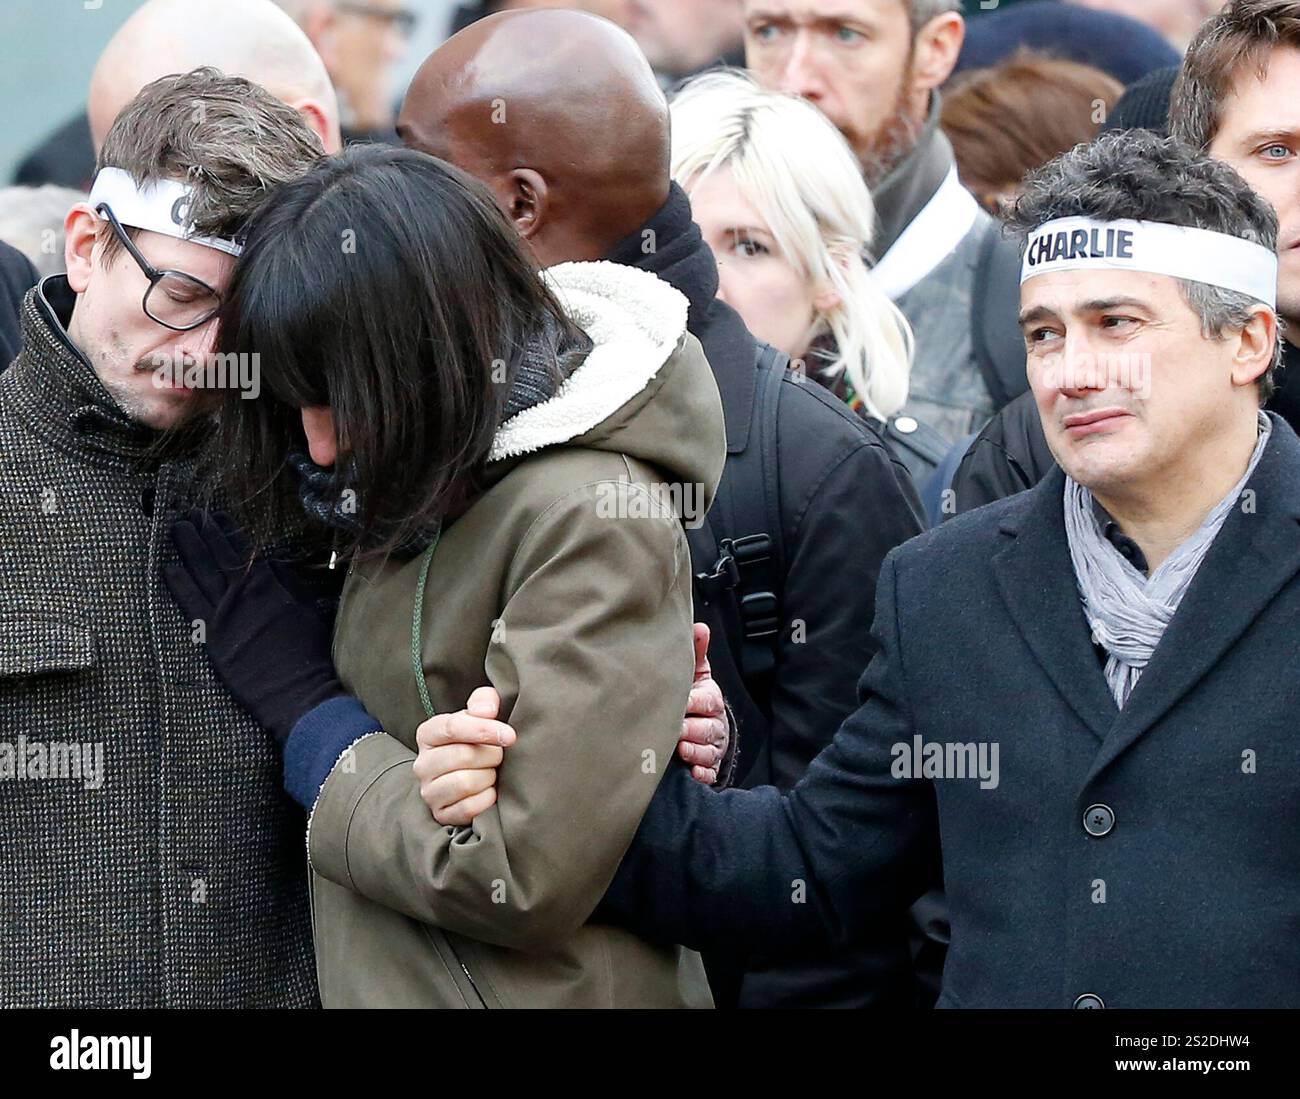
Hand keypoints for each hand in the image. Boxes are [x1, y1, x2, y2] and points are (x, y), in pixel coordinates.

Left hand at [163, 510, 343, 744]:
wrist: (300, 690)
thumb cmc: (312, 653)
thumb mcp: (311, 610)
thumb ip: (292, 585)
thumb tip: (276, 565)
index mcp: (271, 583)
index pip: (244, 547)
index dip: (227, 529)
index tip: (215, 513)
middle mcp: (244, 591)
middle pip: (218, 553)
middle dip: (203, 530)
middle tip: (189, 512)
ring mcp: (225, 612)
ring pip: (200, 571)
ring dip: (187, 547)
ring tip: (175, 527)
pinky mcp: (212, 635)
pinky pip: (189, 603)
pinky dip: (177, 584)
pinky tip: (166, 567)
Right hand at [414, 687, 517, 825]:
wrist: (473, 776)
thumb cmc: (477, 741)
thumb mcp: (480, 714)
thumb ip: (484, 702)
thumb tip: (486, 710)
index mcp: (428, 734)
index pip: (452, 727)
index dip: (484, 730)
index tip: (510, 735)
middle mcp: (422, 763)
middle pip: (463, 756)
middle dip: (491, 756)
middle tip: (499, 756)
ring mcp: (429, 791)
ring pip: (464, 783)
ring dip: (488, 777)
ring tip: (492, 773)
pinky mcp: (440, 814)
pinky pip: (468, 808)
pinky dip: (486, 799)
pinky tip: (490, 791)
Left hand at [676, 623, 729, 784]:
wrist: (707, 727)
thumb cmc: (696, 698)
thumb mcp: (697, 675)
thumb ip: (697, 653)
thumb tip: (699, 627)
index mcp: (710, 700)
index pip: (705, 701)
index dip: (692, 703)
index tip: (680, 703)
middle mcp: (714, 725)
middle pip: (706, 728)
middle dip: (691, 730)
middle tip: (675, 730)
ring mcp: (713, 747)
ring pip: (707, 752)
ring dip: (694, 752)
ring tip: (681, 750)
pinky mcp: (709, 766)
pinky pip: (709, 773)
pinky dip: (701, 773)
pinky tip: (692, 772)